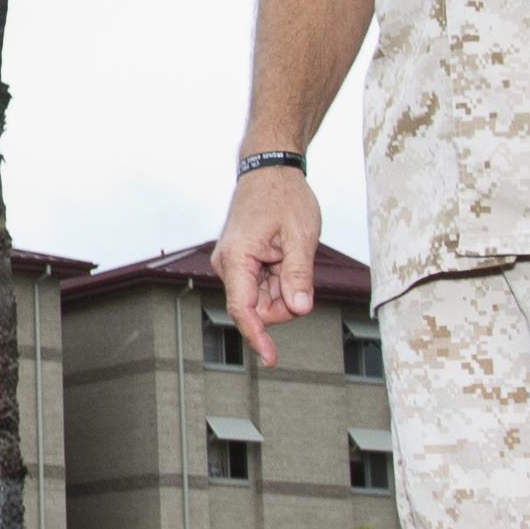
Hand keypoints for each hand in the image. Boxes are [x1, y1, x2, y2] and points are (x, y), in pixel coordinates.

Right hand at [217, 164, 321, 365]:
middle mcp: (228, 265)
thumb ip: (299, 275)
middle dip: (283, 302)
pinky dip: (277, 281)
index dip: (258, 336)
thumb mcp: (301, 236)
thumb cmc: (284, 196)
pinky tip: (285, 258)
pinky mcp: (239, 263)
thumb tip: (300, 308)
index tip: (270, 358)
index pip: (243, 309)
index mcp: (237, 259)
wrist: (269, 170)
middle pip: (256, 308)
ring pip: (260, 299)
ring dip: (281, 289)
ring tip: (292, 256)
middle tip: (301, 273)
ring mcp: (232, 265)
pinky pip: (259, 286)